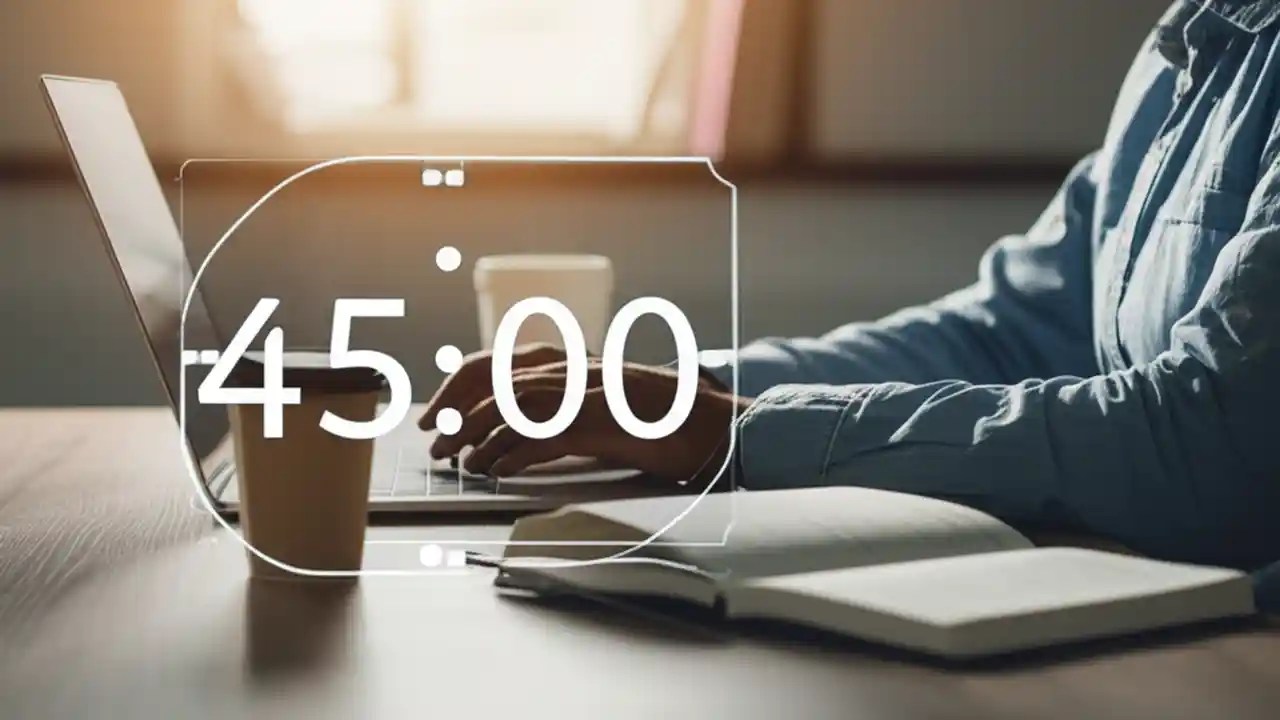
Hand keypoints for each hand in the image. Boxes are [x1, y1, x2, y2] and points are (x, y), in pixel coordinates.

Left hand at [419, 343, 749, 483]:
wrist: (706, 424)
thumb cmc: (657, 423)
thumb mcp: (598, 412)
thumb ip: (559, 417)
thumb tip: (511, 443)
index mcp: (568, 364)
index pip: (494, 364)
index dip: (459, 389)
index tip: (438, 417)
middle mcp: (570, 371)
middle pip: (491, 384)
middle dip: (456, 416)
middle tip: (436, 446)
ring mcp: (580, 393)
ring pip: (507, 409)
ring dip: (476, 440)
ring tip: (461, 465)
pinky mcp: (591, 421)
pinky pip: (536, 437)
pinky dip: (509, 456)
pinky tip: (496, 472)